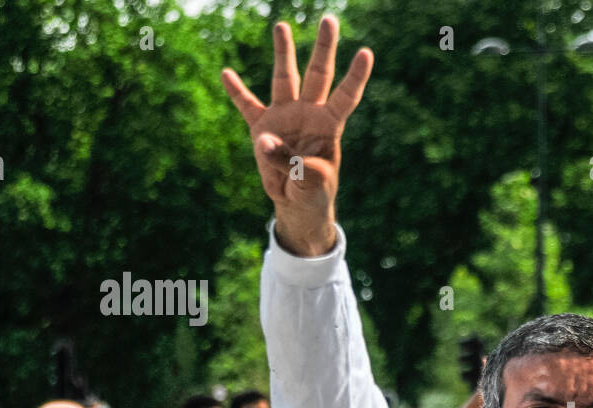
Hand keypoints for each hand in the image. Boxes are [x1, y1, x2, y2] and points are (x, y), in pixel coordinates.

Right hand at [222, 16, 373, 256]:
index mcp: (329, 125)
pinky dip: (237, 91)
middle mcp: (309, 113)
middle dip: (324, 48)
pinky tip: (226, 73)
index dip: (355, 77)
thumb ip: (290, 162)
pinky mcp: (262, 128)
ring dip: (282, 52)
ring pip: (284, 78)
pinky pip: (248, 106)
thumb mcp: (310, 182)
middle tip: (330, 20)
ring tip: (282, 25)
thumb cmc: (314, 191)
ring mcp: (285, 117)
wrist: (297, 203)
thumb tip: (266, 140)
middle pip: (318, 75)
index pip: (345, 96)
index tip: (366, 53)